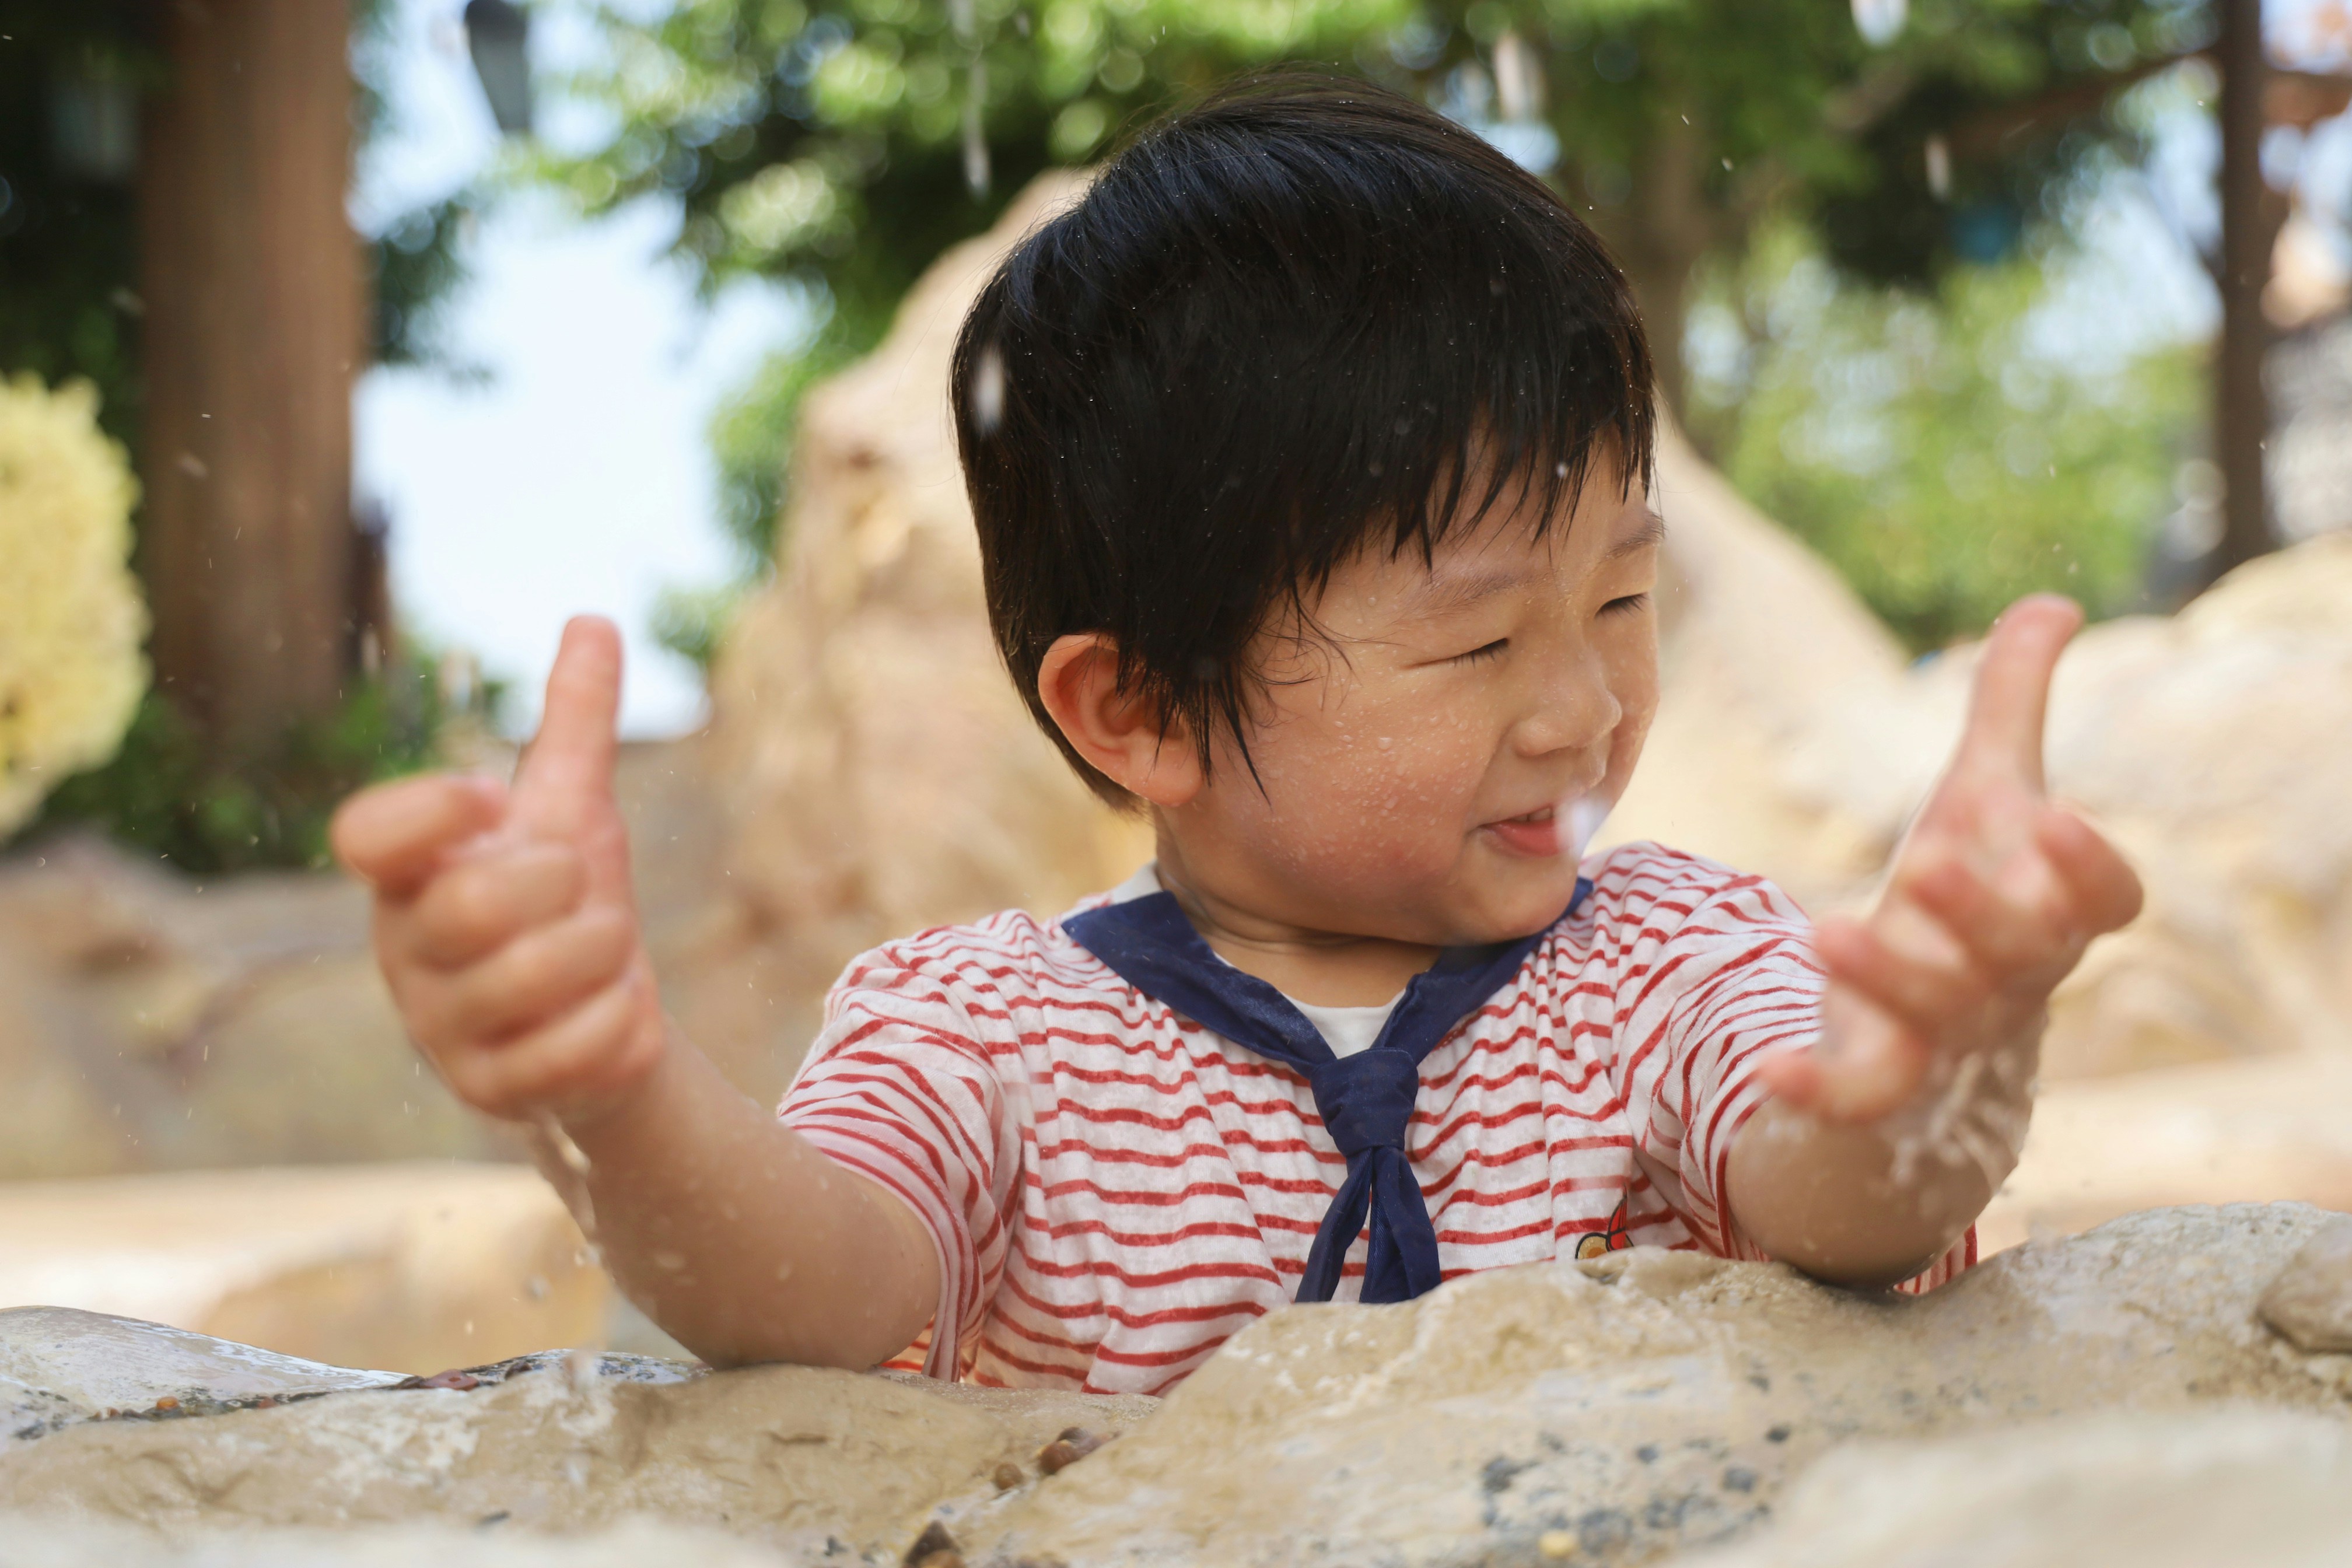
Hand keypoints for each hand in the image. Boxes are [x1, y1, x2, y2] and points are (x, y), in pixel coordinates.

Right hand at [331, 617, 666, 1124]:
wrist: (603, 1018)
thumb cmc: (565, 902)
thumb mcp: (573, 811)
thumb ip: (574, 721)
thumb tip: (593, 620)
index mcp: (409, 875)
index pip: (369, 834)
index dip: (437, 808)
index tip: (496, 801)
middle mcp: (407, 953)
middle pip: (474, 905)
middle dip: (561, 886)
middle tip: (578, 893)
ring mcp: (441, 1029)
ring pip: (535, 974)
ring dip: (603, 950)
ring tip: (602, 953)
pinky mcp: (492, 1092)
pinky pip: (575, 1047)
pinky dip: (620, 1020)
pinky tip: (616, 1012)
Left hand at [1760, 596, 2143, 1123]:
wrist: (1924, 1016)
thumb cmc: (1969, 890)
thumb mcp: (1984, 791)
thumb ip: (2012, 700)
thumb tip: (2053, 601)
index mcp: (2053, 909)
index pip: (2105, 899)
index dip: (2086, 866)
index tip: (2050, 815)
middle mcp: (2012, 976)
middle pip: (2019, 953)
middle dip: (1978, 912)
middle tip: (1923, 860)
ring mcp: (1950, 1033)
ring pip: (1936, 1017)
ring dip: (1887, 977)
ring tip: (1824, 928)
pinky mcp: (1885, 1078)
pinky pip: (1863, 1097)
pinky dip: (1821, 1090)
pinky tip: (1771, 1067)